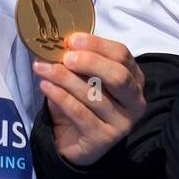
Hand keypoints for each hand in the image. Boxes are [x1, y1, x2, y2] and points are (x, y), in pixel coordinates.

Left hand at [32, 33, 146, 166]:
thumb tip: (60, 42)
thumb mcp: (83, 77)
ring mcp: (122, 122)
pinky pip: (80, 113)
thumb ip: (79, 60)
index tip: (72, 39)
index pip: (122, 55)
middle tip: (65, 57)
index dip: (98, 45)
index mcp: (134, 78)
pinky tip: (45, 86)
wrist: (73, 139)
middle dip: (90, 62)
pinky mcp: (104, 139)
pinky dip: (60, 97)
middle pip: (117, 76)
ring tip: (43, 69)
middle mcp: (135, 101)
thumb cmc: (81, 101)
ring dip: (66, 79)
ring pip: (94, 95)